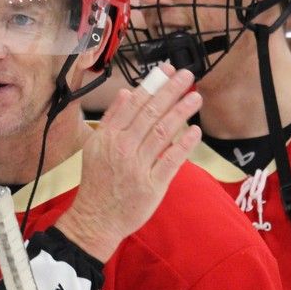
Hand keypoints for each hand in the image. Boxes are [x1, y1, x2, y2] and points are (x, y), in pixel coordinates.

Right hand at [56, 65, 201, 261]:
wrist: (96, 218)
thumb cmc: (97, 182)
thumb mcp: (95, 146)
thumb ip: (111, 119)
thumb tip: (126, 93)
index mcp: (108, 136)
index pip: (133, 104)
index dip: (152, 85)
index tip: (166, 71)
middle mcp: (122, 148)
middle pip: (150, 114)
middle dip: (170, 91)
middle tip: (186, 76)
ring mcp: (138, 167)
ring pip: (163, 133)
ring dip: (181, 112)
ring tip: (195, 97)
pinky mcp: (152, 185)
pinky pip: (171, 160)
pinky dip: (184, 144)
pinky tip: (194, 130)